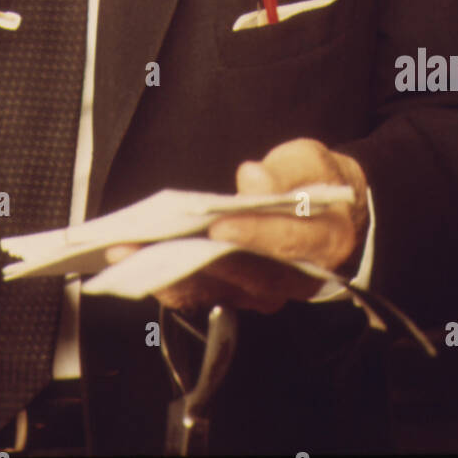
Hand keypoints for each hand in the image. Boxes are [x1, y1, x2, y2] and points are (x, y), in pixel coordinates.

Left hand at [106, 138, 368, 313]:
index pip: (288, 243)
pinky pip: (202, 292)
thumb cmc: (316, 183)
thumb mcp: (312, 162)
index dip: (254, 234)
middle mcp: (296, 279)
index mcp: (325, 242)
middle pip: (242, 274)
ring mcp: (266, 293)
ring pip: (215, 289)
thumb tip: (251, 178)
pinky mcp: (239, 295)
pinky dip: (166, 278)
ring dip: (166, 272)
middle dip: (191, 258)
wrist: (330, 216)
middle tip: (146, 244)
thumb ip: (285, 172)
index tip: (220, 226)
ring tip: (127, 253)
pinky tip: (135, 261)